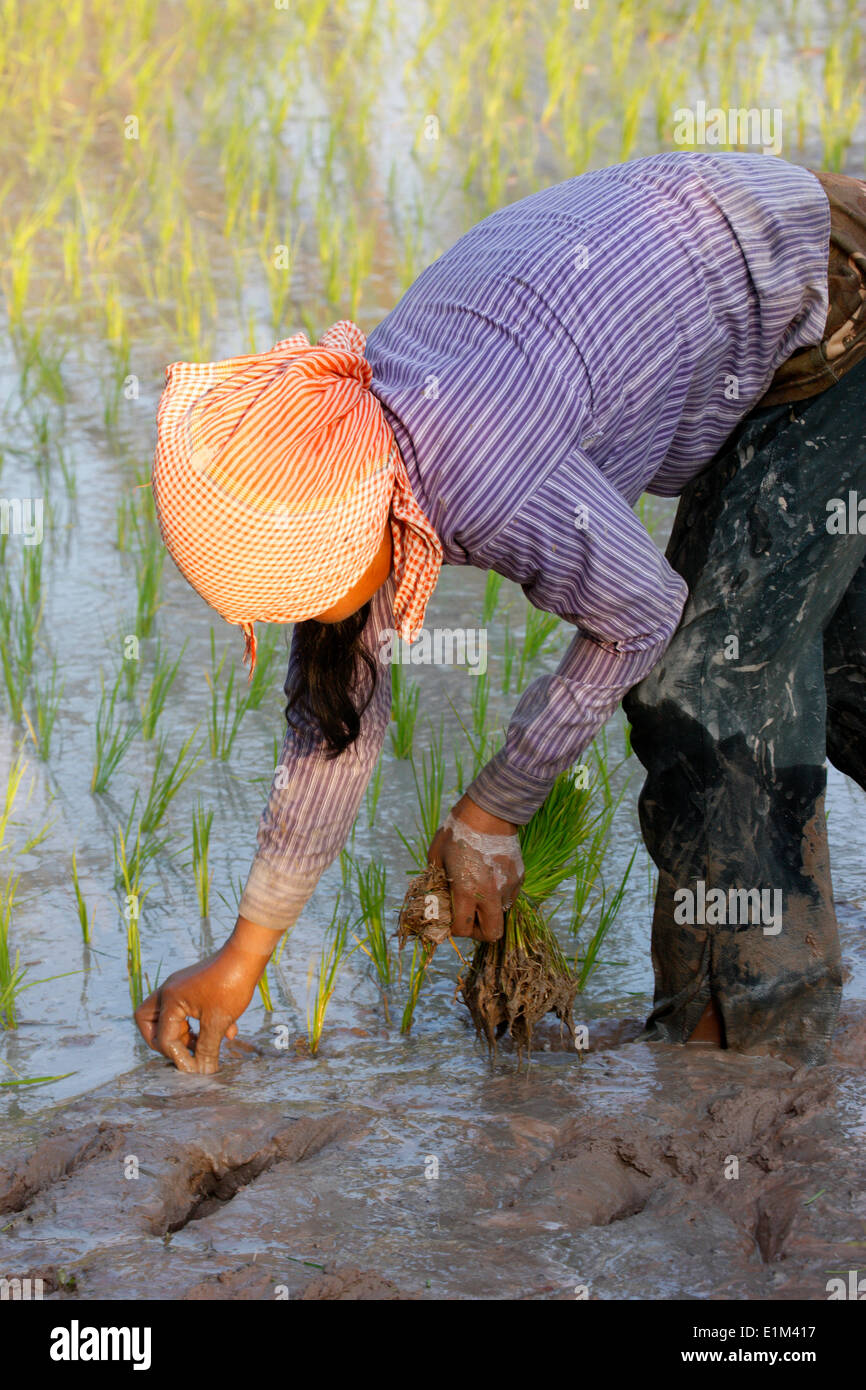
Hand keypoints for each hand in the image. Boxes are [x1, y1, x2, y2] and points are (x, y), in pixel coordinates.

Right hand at [134, 917, 279, 1072]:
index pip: (164, 1037)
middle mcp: (170, 991)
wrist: (248, 954)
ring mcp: (182, 987)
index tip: (197, 1068)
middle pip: (150, 1021)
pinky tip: (227, 1032)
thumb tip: (202, 1071)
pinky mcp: (196, 987)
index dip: (179, 1057)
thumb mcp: (218, 1021)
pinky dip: (202, 1024)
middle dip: (164, 1041)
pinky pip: (189, 1010)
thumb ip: (206, 1048)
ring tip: (204, 1046)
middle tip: (182, 1052)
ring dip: (185, 1034)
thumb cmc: (231, 984)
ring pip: (171, 1016)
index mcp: (170, 999)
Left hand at [427, 794, 523, 941]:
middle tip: (467, 917)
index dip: (453, 928)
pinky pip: (509, 898)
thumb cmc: (456, 832)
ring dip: (488, 912)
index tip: (448, 917)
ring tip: (477, 892)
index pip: (462, 929)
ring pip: (502, 915)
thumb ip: (436, 883)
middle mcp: (491, 894)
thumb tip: (437, 900)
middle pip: (491, 934)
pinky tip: (488, 878)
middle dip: (477, 932)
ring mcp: (509, 886)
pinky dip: (498, 896)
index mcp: (467, 890)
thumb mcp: (436, 857)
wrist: (489, 810)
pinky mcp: (519, 877)